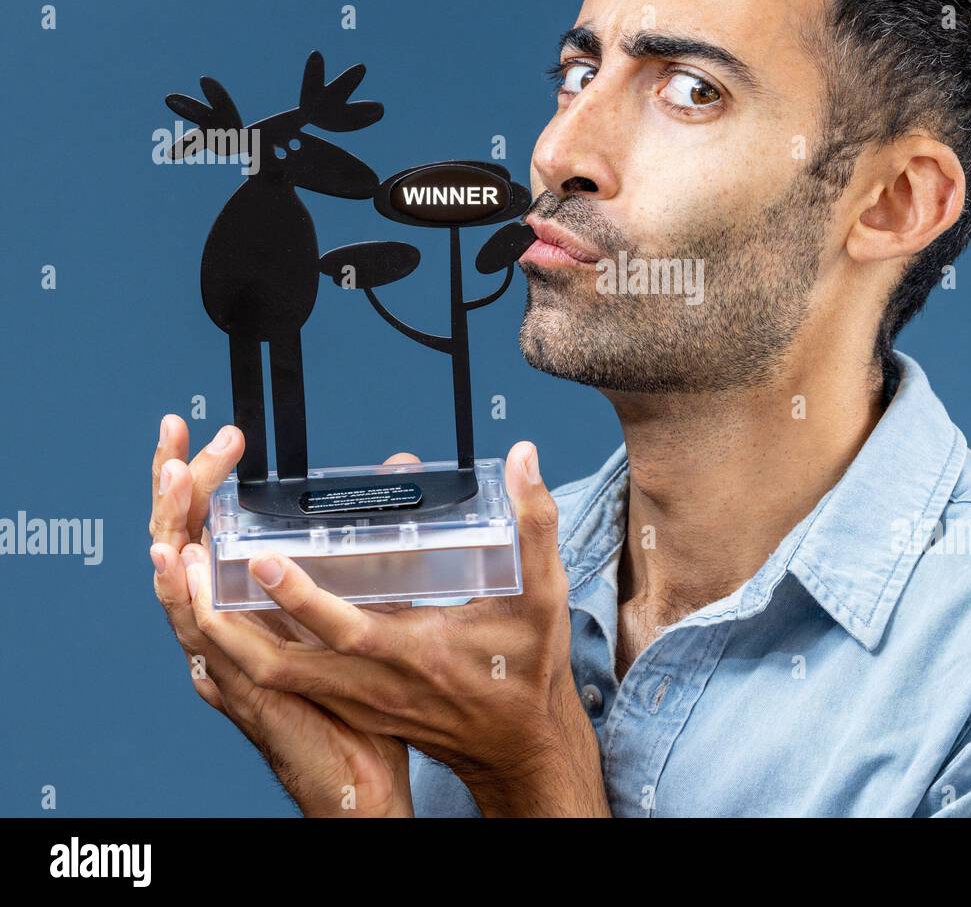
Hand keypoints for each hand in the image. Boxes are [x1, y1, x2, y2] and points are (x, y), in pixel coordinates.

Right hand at [149, 415, 412, 816]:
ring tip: (170, 477)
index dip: (196, 483)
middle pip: (181, 546)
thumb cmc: (369, 703)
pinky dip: (186, 600)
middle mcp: (230, 632)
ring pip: (179, 587)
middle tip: (177, 433)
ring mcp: (227, 662)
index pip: (209, 532)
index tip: (199, 431)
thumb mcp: (376, 603)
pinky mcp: (242, 692)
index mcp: (252, 611)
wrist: (367, 786)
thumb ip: (382, 539)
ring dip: (172, 528)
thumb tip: (403, 472)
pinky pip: (206, 641)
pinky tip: (181, 563)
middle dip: (172, 488)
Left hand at [185, 441, 609, 816]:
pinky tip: (229, 617)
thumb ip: (536, 524)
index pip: (345, 630)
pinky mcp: (353, 705)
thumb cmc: (528, 672)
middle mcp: (376, 685)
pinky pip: (283, 683)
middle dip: (227, 618)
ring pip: (271, 676)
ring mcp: (359, 700)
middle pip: (281, 664)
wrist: (519, 744)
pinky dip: (247, 651)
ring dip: (226, 634)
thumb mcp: (545, 595)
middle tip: (191, 564)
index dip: (301, 598)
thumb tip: (524, 458)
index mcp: (416, 656)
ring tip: (194, 581)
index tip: (262, 558)